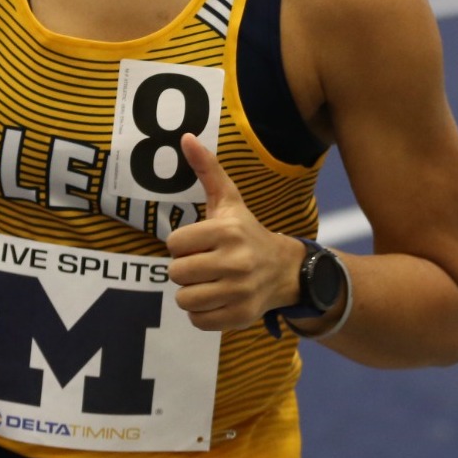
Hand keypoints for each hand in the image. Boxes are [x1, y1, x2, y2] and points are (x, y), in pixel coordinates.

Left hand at [164, 134, 305, 331]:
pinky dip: (201, 313)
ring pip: (184, 299)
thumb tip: (185, 137)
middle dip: (185, 269)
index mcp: (227, 232)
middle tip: (204, 263)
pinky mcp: (240, 315)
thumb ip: (207, 169)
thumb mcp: (229, 201)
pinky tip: (216, 298)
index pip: (173, 244)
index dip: (182, 245)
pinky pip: (198, 320)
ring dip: (191, 292)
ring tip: (208, 282)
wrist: (284, 270)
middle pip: (176, 273)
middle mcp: (235, 262)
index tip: (199, 243)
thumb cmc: (246, 233)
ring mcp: (239, 292)